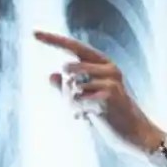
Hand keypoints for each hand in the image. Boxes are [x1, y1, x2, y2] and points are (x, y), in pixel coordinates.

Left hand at [34, 30, 164, 155]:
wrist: (133, 133)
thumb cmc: (110, 116)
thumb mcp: (87, 99)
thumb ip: (68, 87)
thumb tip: (51, 75)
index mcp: (104, 64)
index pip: (75, 47)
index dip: (53, 40)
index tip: (33, 32)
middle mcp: (109, 68)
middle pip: (67, 69)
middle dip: (65, 90)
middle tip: (78, 106)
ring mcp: (110, 80)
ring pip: (70, 85)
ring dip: (71, 103)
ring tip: (85, 112)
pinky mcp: (109, 94)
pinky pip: (77, 99)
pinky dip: (78, 111)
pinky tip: (91, 117)